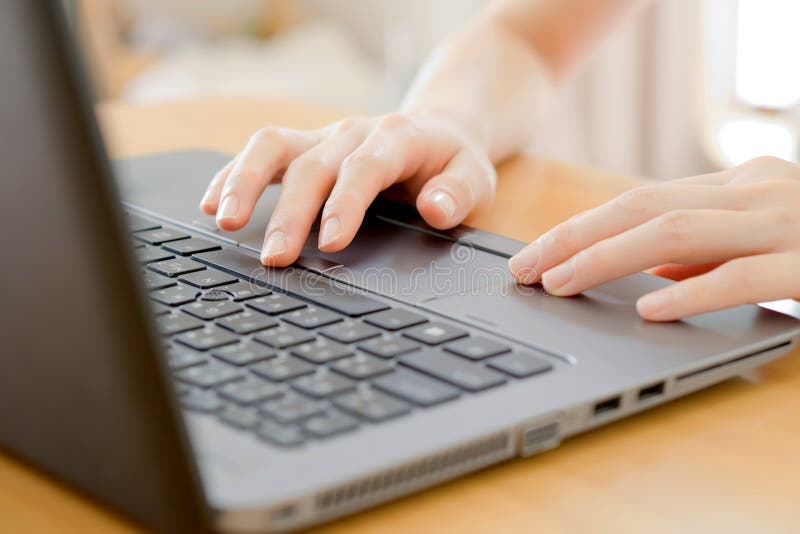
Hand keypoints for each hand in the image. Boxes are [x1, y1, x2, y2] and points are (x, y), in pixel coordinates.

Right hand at [200, 113, 495, 265]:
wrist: (438, 131)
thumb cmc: (452, 162)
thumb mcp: (475, 179)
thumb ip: (458, 194)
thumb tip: (435, 209)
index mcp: (397, 139)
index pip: (364, 168)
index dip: (345, 203)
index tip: (329, 242)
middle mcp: (353, 133)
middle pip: (312, 164)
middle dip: (290, 211)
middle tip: (275, 256)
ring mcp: (324, 138)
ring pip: (274, 146)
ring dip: (245, 181)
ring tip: (223, 221)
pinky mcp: (305, 147)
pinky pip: (262, 152)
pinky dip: (234, 174)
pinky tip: (213, 203)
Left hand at [508, 156, 799, 320]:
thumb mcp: (763, 235)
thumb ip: (709, 249)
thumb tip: (649, 271)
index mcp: (737, 186)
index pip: (637, 201)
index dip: (578, 228)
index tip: (532, 255)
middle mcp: (755, 192)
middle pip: (641, 208)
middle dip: (573, 240)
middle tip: (524, 270)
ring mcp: (787, 221)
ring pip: (678, 232)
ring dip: (608, 259)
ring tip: (560, 283)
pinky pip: (747, 274)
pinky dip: (695, 291)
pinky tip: (651, 310)